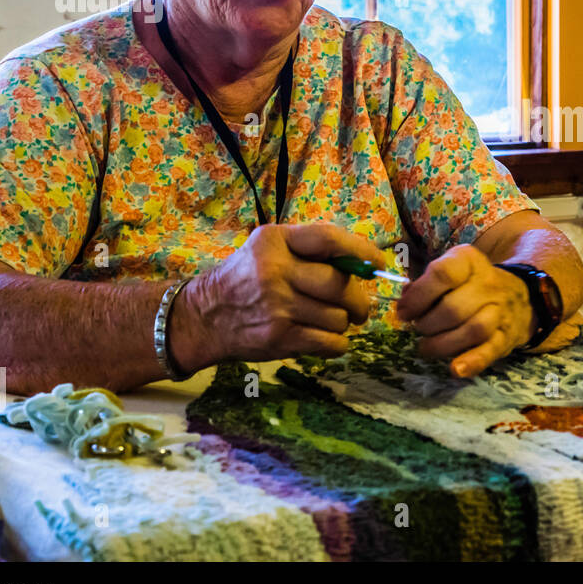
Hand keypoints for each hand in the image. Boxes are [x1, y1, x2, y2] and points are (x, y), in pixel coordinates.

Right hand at [175, 222, 382, 365]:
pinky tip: (324, 337)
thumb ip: (309, 247)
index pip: (329, 240)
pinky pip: (331, 343)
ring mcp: (277, 307)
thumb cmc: (246, 277)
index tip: (379, 263)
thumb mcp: (268, 247)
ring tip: (327, 320)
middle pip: (341, 285)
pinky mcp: (279, 338)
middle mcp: (275, 271)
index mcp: (275, 241)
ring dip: (343, 322)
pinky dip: (336, 343)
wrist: (203, 317)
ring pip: (339, 317)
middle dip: (358, 300)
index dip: (362, 252)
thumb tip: (364, 262)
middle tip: (356, 307)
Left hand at [395, 245, 537, 377]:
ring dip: (442, 343)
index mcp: (469, 261)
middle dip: (427, 324)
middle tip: (418, 329)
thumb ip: (425, 285)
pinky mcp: (507, 338)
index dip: (418, 296)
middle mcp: (489, 283)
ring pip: (473, 329)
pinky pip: (490, 351)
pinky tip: (455, 369)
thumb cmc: (472, 284)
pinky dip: (472, 362)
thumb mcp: (451, 272)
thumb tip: (404, 303)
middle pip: (453, 308)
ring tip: (426, 348)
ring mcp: (501, 311)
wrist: (518, 296)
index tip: (403, 312)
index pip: (443, 274)